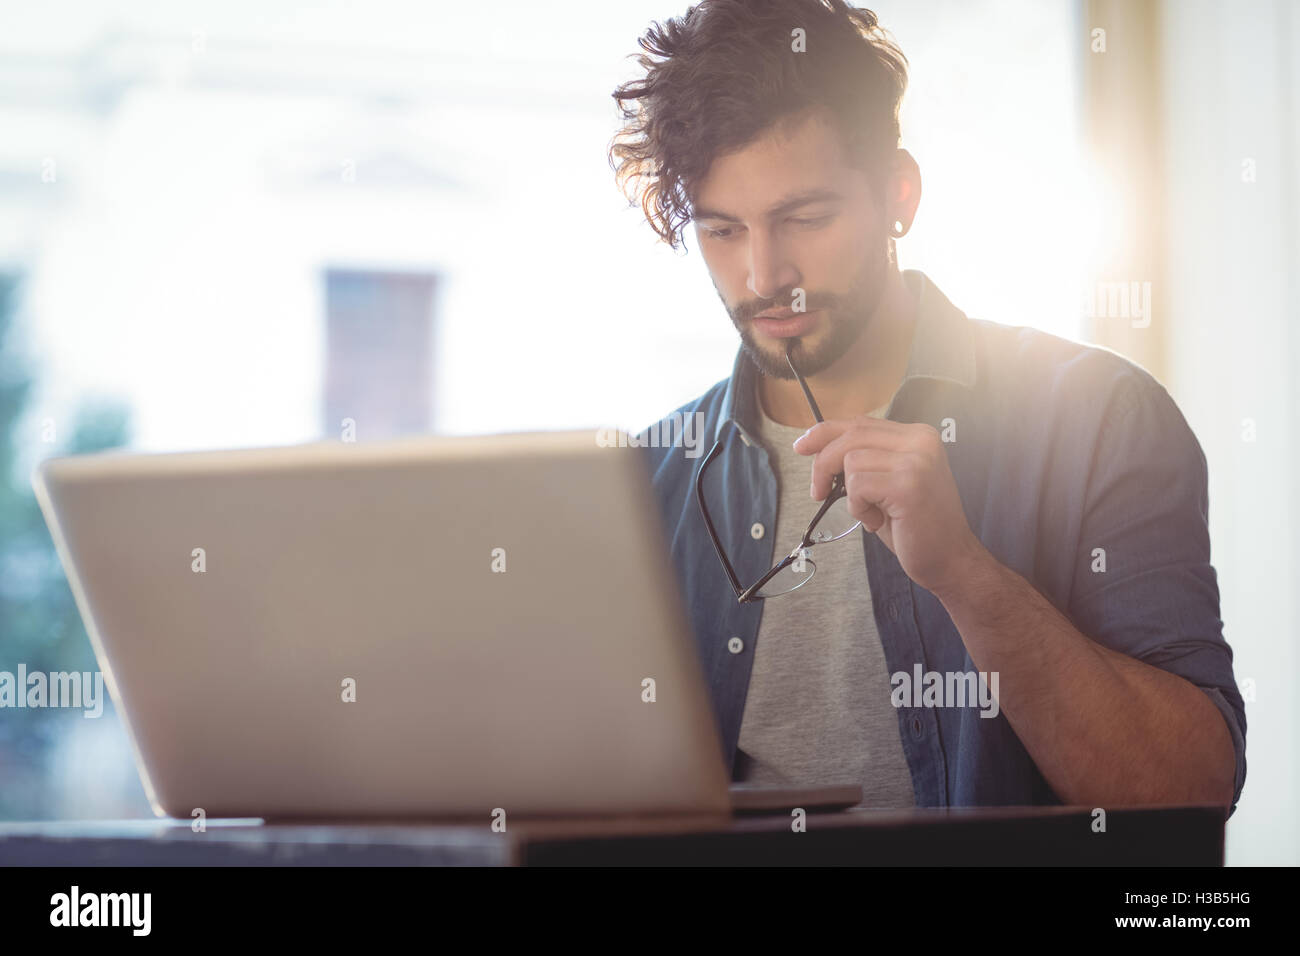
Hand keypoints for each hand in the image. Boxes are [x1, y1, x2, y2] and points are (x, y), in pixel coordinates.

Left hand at [792, 416, 985, 595]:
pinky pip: (857, 486)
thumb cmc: (915, 525)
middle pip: (851, 436)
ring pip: (851, 461)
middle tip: (818, 492)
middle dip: (823, 463)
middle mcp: (921, 441)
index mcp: (918, 436)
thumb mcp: (888, 481)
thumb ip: (867, 458)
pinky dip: (858, 508)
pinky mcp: (907, 485)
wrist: (950, 560)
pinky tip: (877, 522)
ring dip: (850, 495)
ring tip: (872, 514)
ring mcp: (917, 461)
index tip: (801, 445)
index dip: (825, 432)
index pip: (860, 423)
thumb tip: (817, 446)